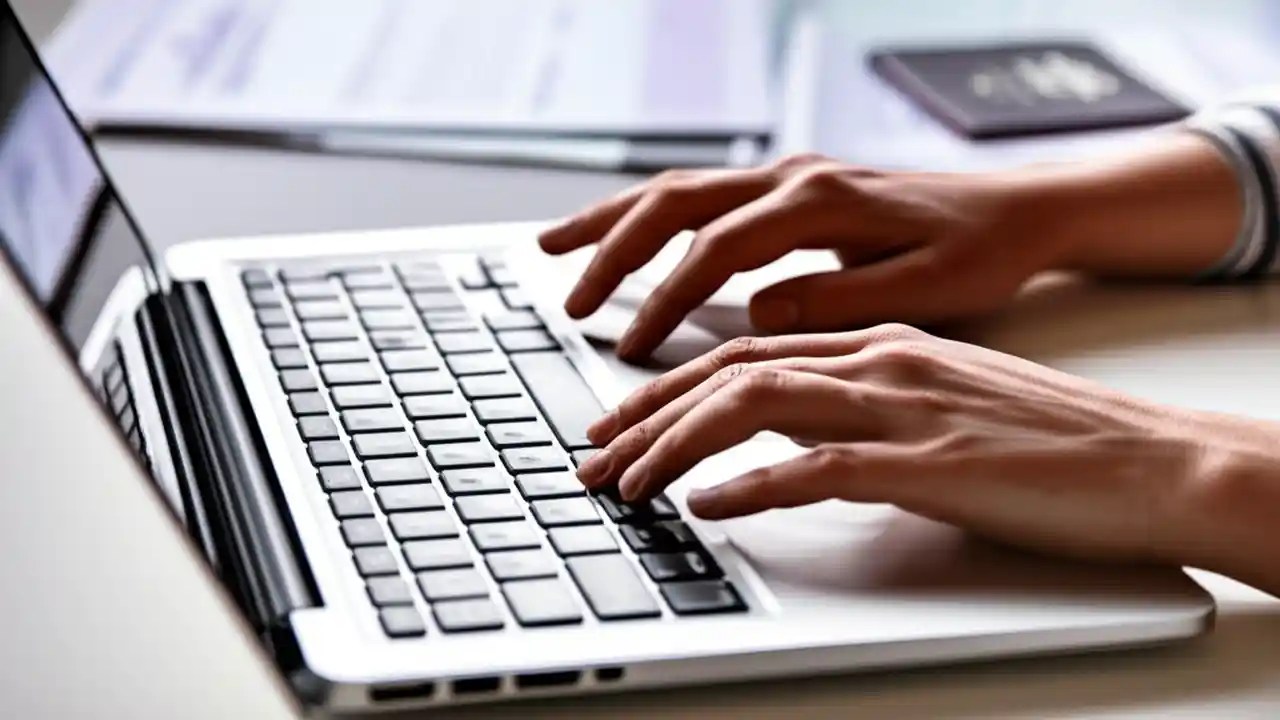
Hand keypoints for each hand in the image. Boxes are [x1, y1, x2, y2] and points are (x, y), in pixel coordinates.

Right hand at [539, 154, 1056, 360]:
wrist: (1021, 210)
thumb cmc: (983, 252)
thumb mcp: (926, 290)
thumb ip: (839, 299)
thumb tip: (759, 315)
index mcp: (820, 201)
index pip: (717, 249)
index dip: (666, 298)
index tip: (631, 348)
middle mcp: (794, 177)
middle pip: (675, 202)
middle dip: (612, 251)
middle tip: (571, 303)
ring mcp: (790, 177)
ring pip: (678, 189)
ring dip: (615, 221)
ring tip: (555, 250)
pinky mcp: (793, 191)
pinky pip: (703, 197)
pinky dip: (652, 218)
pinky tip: (627, 238)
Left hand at [575, 325, 1279, 582]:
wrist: (1150, 459)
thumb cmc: (1047, 438)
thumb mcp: (939, 400)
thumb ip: (863, 402)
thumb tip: (787, 434)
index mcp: (880, 341)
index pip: (746, 352)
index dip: (670, 384)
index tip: (619, 418)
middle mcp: (879, 362)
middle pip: (730, 373)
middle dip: (646, 414)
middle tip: (593, 458)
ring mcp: (902, 409)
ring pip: (754, 408)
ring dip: (676, 446)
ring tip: (628, 484)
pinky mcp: (929, 466)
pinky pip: (816, 468)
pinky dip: (753, 487)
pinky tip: (711, 509)